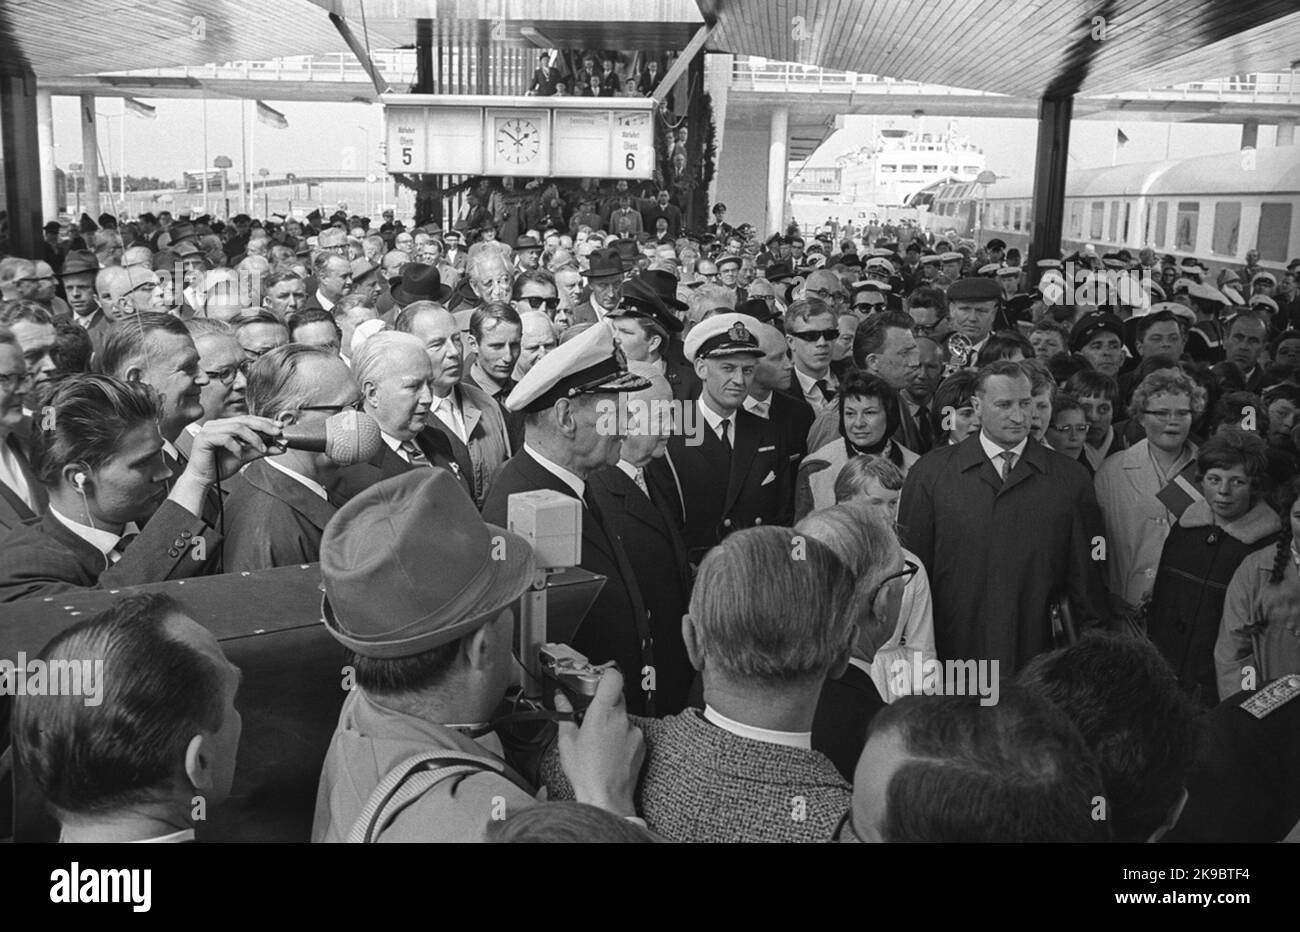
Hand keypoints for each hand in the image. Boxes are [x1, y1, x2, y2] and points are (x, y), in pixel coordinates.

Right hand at [183, 415, 282, 484]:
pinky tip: (240, 455)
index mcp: (225, 425)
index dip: (265, 421)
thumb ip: (261, 450)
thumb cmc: (219, 466)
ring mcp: (209, 430)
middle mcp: (216, 424)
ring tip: (262, 449)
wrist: (203, 479)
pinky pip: (226, 438)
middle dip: (264, 426)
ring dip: (254, 438)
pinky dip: (237, 446)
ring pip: (237, 427)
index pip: (248, 419)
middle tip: (277, 433)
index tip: (280, 426)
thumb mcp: (245, 456)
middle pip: (245, 420)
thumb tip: (280, 446)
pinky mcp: (204, 438)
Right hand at [554, 668, 643, 816]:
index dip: (606, 674)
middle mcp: (621, 719)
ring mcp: (634, 732)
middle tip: (591, 717)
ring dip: (612, 723)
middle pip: (617, 697)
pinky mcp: (642, 744)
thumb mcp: (567, 742)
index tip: (597, 680)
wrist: (606, 798)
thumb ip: (565, 716)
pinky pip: (631, 732)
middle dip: (604, 704)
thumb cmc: (587, 773)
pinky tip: (609, 752)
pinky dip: (621, 737)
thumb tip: (561, 701)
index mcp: (602, 714)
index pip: (613, 678)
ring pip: (623, 717)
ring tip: (599, 742)